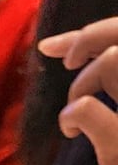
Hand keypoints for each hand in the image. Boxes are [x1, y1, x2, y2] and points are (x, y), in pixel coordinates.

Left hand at [40, 18, 117, 164]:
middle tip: (65, 62)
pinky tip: (70, 134)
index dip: (94, 30)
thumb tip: (63, 47)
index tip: (54, 47)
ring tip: (75, 116)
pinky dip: (71, 115)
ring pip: (114, 61)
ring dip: (81, 84)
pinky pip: (89, 109)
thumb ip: (109, 87)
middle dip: (88, 39)